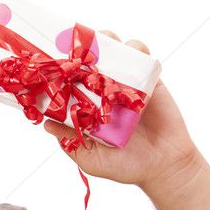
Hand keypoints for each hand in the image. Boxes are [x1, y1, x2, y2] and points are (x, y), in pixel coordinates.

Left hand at [41, 31, 200, 190]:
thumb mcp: (89, 157)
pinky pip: (144, 58)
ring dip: (110, 42)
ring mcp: (127, 84)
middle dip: (83, 44)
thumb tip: (45, 124)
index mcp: (87, 105)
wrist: (163, 168)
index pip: (70, 79)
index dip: (61, 65)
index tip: (52, 52)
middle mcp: (104, 91)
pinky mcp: (151, 82)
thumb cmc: (124, 166)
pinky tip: (131, 54)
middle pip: (92, 57)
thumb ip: (68, 140)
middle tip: (79, 44)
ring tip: (104, 45)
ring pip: (117, 51)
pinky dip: (138, 50)